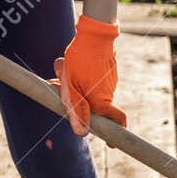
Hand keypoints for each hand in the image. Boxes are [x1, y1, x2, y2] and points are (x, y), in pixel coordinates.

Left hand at [53, 15, 126, 135]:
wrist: (94, 34)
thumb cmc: (81, 60)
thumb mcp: (71, 86)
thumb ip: (75, 109)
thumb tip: (81, 133)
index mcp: (101, 101)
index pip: (117, 121)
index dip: (115, 134)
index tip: (113, 144)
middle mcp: (107, 94)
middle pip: (93, 105)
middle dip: (77, 100)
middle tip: (58, 84)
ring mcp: (108, 82)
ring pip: (89, 90)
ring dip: (74, 84)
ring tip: (61, 68)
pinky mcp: (106, 71)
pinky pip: (91, 80)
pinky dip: (79, 75)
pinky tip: (70, 63)